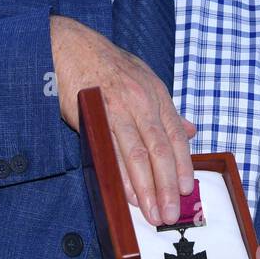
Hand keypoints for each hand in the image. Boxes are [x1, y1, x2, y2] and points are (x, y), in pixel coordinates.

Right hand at [49, 14, 195, 225]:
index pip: (176, 136)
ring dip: (146, 188)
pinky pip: (111, 150)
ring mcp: (118, 108)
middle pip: (160, 150)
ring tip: (152, 212)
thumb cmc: (106, 64)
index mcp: (156, 94)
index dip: (183, 165)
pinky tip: (125, 194)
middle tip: (170, 214)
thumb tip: (190, 130)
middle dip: (167, 186)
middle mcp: (142, 101)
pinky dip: (119, 175)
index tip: (187, 191)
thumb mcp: (144, 79)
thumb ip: (166, 109)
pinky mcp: (94, 114)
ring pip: (138, 154)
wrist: (69, 45)